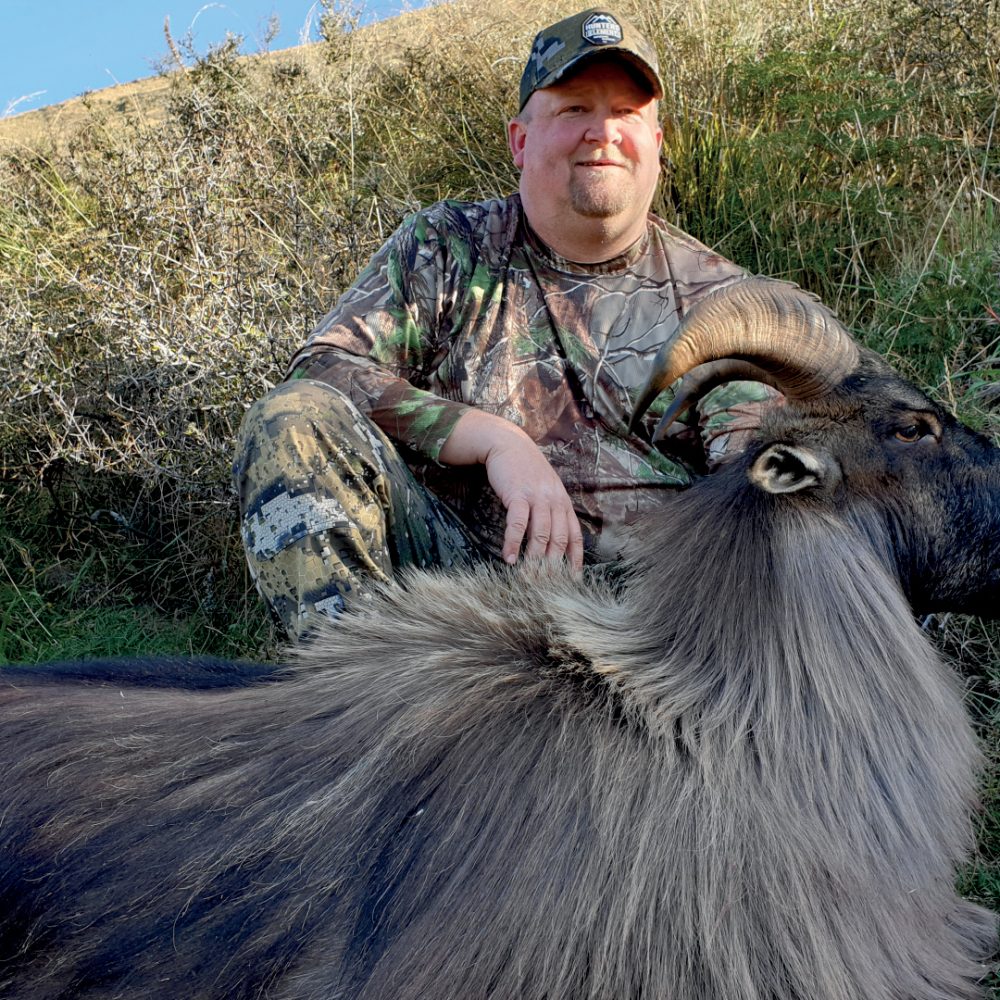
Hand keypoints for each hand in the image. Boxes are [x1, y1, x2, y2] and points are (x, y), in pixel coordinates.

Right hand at [439, 410, 583, 569]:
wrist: (507, 444)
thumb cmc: (525, 470)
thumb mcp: (546, 488)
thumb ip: (551, 510)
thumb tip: (551, 540)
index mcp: (563, 502)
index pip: (574, 536)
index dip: (575, 559)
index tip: (573, 579)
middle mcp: (554, 501)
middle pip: (559, 539)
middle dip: (553, 565)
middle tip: (546, 585)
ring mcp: (537, 497)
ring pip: (540, 534)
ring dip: (534, 558)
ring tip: (528, 577)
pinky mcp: (518, 495)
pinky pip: (517, 524)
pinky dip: (513, 543)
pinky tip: (508, 557)